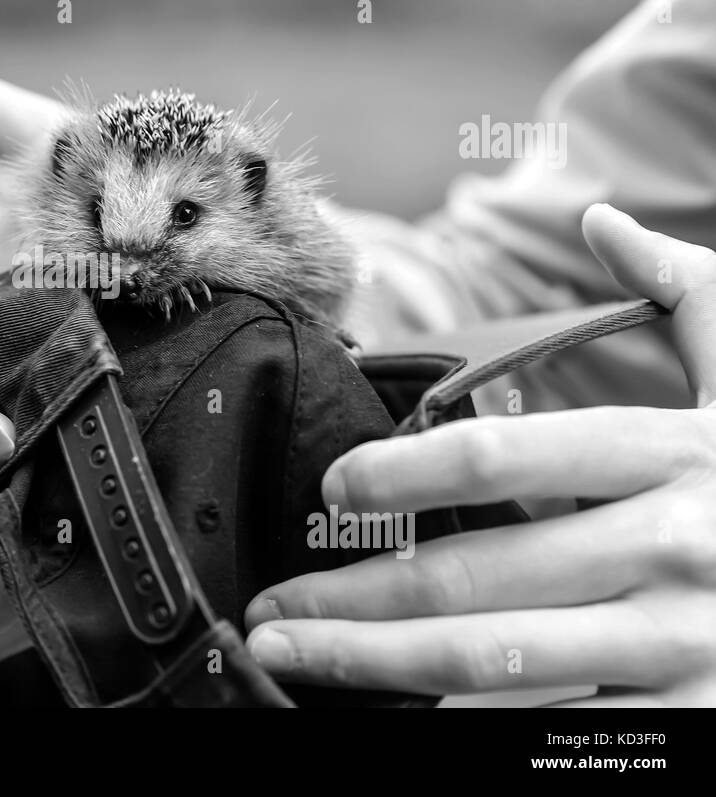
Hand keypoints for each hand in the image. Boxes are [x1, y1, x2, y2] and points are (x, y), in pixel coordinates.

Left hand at [246, 203, 715, 704]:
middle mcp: (676, 549)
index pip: (506, 453)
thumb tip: (601, 218)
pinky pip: (564, 726)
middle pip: (479, 576)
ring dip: (382, 667)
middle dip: (357, 597)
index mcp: (677, 455)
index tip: (331, 487)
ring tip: (293, 660)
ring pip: (502, 662)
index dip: (402, 471)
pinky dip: (470, 723)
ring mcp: (687, 642)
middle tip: (270, 607)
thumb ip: (687, 290)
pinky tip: (400, 716)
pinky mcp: (699, 713)